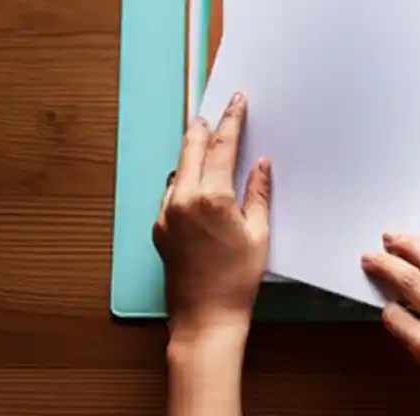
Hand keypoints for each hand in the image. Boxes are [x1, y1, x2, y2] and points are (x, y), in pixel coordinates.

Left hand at [153, 92, 271, 340]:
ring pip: (177, 170)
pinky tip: (193, 183)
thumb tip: (261, 165)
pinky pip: (170, 194)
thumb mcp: (259, 233)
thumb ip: (258, 193)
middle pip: (191, 149)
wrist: (205, 317)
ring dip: (191, 154)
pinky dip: (182, 181)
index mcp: (212, 198)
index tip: (237, 103)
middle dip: (203, 128)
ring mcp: (166, 215)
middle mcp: (183, 201)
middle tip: (213, 113)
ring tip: (204, 145)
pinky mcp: (158, 229)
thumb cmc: (237, 280)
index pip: (222, 146)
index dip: (232, 120)